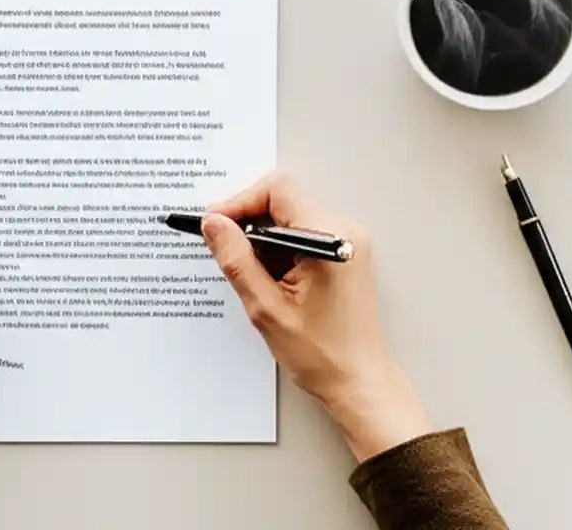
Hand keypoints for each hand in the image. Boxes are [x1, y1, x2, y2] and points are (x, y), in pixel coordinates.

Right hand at [203, 172, 430, 461]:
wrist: (358, 381)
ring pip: (286, 217)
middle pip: (281, 200)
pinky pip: (297, 233)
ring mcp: (344, 240)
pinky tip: (267, 279)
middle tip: (222, 251)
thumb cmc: (322, 354)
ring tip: (251, 277)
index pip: (277, 191)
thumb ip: (237, 260)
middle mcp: (343, 230)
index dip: (238, 202)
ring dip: (260, 239)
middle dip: (246, 222)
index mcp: (330, 238)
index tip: (213, 226)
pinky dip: (275, 249)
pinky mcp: (339, 253)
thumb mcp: (266, 308)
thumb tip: (213, 224)